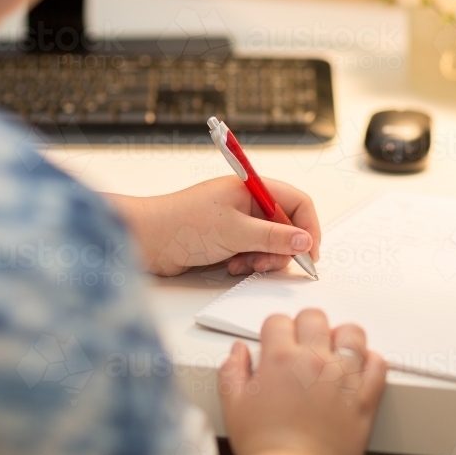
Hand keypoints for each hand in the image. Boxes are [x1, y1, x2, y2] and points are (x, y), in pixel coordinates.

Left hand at [106, 176, 320, 276]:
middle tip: (266, 264)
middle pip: (285, 226)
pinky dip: (247, 263)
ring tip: (242, 264)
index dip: (308, 227)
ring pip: (269, 244)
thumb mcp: (235, 232)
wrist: (145, 239)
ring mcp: (237, 221)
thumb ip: (273, 237)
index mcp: (252, 188)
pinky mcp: (226, 240)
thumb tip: (304, 240)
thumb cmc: (182, 224)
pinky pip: (252, 253)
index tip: (309, 253)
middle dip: (280, 249)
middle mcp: (247, 203)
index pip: (296, 202)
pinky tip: (230, 266)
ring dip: (261, 259)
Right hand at [218, 309, 386, 454]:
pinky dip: (370, 361)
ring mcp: (343, 378)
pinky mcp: (365, 398)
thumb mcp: (233, 406)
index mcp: (280, 359)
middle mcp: (314, 362)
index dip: (274, 330)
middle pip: (315, 317)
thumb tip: (238, 351)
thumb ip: (232, 371)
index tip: (275, 342)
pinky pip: (377, 365)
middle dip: (306, 326)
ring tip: (333, 352)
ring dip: (341, 338)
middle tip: (302, 344)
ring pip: (351, 333)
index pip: (278, 320)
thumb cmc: (264, 447)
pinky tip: (357, 370)